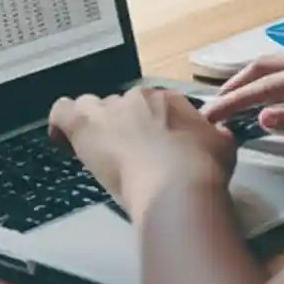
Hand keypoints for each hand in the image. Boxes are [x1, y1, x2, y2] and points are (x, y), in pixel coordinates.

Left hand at [48, 88, 236, 222]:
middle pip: (120, 108)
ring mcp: (110, 110)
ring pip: (91, 107)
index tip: (151, 149)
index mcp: (169, 101)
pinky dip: (59, 125)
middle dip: (123, 130)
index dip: (149, 129)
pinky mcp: (86, 124)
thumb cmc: (202, 172)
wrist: (177, 185)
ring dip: (92, 125)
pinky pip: (62, 112)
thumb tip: (217, 135)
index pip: (151, 107)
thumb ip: (216, 136)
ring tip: (98, 151)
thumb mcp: (223, 147)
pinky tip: (63, 140)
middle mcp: (138, 98)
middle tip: (129, 157)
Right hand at [200, 53, 283, 152]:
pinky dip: (271, 79)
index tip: (210, 117)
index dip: (235, 101)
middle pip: (266, 65)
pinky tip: (269, 92)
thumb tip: (264, 116)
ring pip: (279, 64)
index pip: (266, 86)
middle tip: (213, 106)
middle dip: (236, 83)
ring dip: (252, 78)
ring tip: (232, 97)